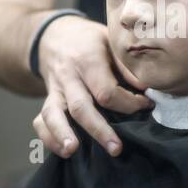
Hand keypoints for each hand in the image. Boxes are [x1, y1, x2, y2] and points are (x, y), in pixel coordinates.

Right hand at [33, 16, 152, 158]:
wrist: (55, 35)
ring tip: (73, 151)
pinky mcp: (48, 99)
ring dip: (62, 134)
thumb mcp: (110, 40)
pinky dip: (48, 137)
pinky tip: (63, 152)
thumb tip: (147, 87)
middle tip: (116, 149)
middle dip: (98, 130)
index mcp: (87, 59)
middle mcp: (68, 76)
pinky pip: (41, 120)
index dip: (127, 103)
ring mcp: (55, 89)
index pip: (106, 90)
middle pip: (80, 107)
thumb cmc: (90, 40)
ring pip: (53, 114)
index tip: (145, 106)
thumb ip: (126, 65)